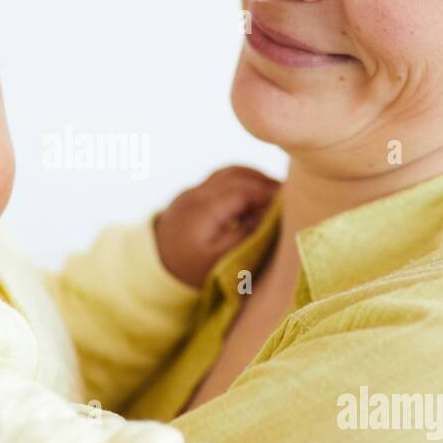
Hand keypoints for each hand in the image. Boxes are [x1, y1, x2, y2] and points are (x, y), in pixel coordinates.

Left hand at [154, 166, 279, 286]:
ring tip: (276, 195)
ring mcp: (192, 192)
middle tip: (289, 197)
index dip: (269, 194)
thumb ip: (244, 236)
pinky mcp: (192, 196)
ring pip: (229, 173)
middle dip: (265, 183)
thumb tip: (267, 215)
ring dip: (254, 179)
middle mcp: (196, 194)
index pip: (242, 191)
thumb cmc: (188, 269)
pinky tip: (255, 197)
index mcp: (202, 209)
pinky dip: (241, 183)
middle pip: (236, 175)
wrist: (151, 268)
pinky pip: (221, 180)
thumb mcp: (218, 261)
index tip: (290, 202)